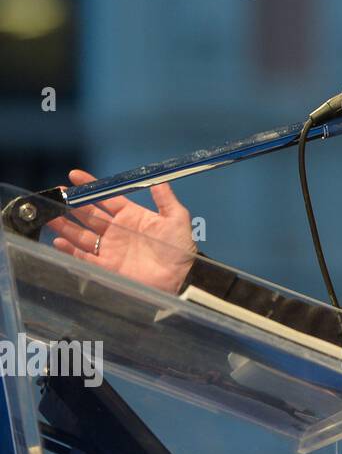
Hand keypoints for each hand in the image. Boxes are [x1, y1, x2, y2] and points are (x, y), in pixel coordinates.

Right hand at [47, 169, 199, 294]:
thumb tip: (157, 178)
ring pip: (81, 234)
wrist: (180, 277)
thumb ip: (165, 198)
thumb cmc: (180, 247)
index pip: (106, 198)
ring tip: (48, 216)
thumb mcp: (176, 218)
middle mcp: (117, 231)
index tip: (73, 176)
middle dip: (71, 205)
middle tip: (55, 195)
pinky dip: (70, 249)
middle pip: (89, 215)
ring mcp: (110, 249)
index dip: (90, 187)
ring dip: (65, 226)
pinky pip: (83, 256)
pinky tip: (58, 241)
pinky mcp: (106, 267)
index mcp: (132, 216)